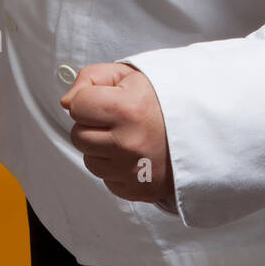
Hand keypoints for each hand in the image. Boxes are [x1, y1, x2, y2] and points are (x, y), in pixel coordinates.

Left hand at [60, 62, 174, 204]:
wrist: (199, 131)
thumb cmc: (162, 100)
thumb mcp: (129, 75)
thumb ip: (91, 78)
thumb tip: (66, 103)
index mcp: (127, 109)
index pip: (77, 105)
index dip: (88, 99)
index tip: (104, 99)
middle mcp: (128, 143)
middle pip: (78, 135)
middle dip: (91, 125)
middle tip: (115, 118)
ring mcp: (132, 170)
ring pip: (89, 159)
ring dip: (101, 147)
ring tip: (125, 136)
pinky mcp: (135, 190)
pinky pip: (105, 179)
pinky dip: (114, 167)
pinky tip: (132, 154)